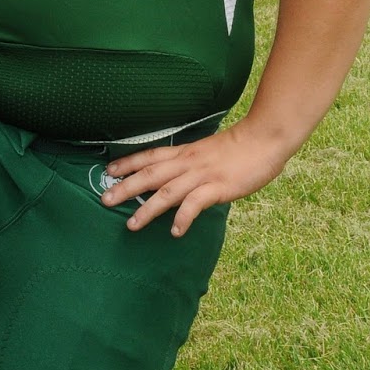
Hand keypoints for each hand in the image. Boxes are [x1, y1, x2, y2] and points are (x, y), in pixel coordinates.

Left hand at [99, 119, 291, 236]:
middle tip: (105, 200)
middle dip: (125, 187)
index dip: (128, 163)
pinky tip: (175, 232)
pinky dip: (183, 217)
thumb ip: (192, 163)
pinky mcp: (218, 187)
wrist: (264, 138)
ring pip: (167, 192)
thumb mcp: (208, 151)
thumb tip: (178, 176)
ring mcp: (202, 175)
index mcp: (185, 153)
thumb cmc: (239, 146)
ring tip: (131, 225)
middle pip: (150, 175)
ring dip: (147, 209)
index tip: (108, 171)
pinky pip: (196, 204)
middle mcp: (188, 163)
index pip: (150, 156)